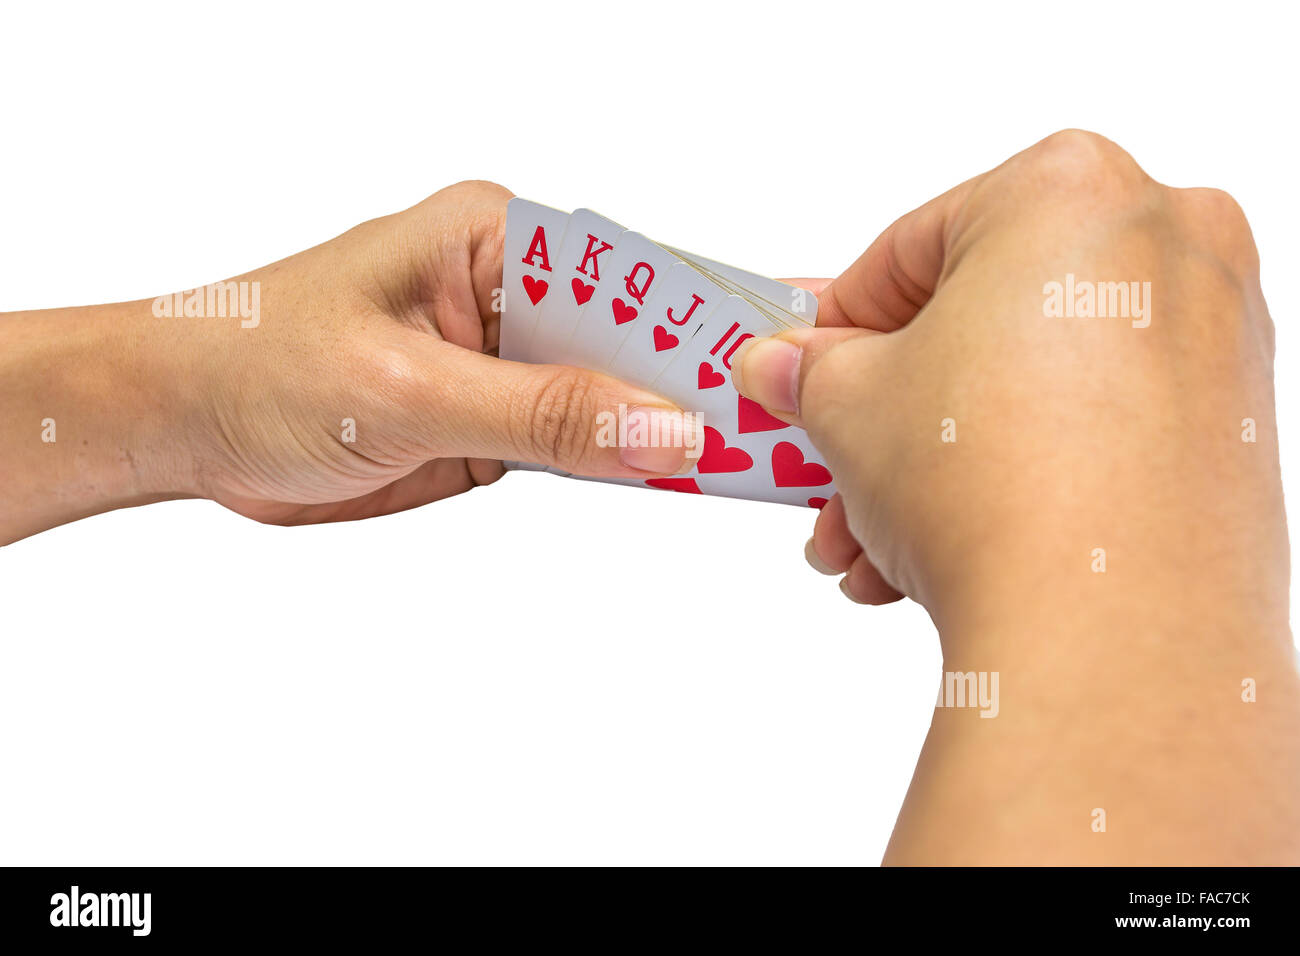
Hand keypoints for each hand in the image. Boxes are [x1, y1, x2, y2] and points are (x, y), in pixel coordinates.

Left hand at [1, 181, 699, 540]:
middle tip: (779, 432)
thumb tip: (664, 431)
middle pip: (634, 340)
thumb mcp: (407, 390)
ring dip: (667, 433)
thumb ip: (542, 415)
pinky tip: (676, 481)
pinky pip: (578, 447)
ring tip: (751, 462)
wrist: (181, 425)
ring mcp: (507, 363)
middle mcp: (512, 293)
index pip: (627, 278)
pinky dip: (623, 468)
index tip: (762, 378)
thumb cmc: (258, 366)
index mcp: (494, 238)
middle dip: (696, 387)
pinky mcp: (495, 424)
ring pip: (614, 398)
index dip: (697, 327)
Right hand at [732, 130, 1297, 862]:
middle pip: (977, 327)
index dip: (836, 325)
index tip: (805, 370)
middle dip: (889, 414)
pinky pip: (1095, 433)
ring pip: (1033, 388)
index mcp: (1068, 189)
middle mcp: (1164, 241)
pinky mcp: (1234, 428)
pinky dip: (1019, 479)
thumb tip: (784, 366)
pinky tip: (945, 552)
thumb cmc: (996, 486)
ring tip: (873, 541)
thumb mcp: (850, 408)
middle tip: (836, 464)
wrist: (1111, 635)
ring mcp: (1215, 337)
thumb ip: (809, 371)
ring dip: (938, 464)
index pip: (911, 248)